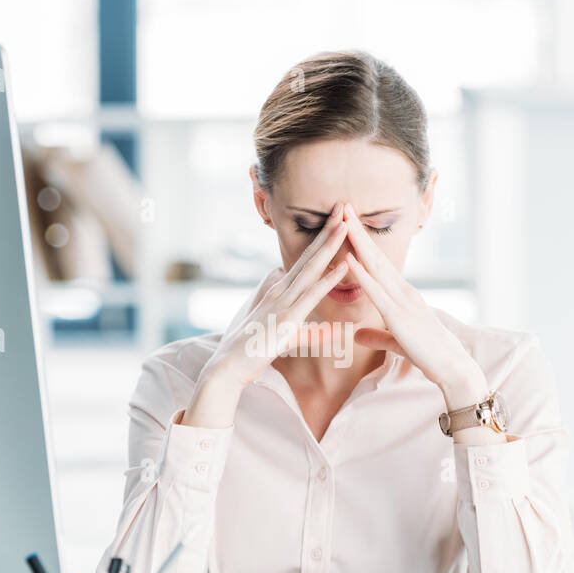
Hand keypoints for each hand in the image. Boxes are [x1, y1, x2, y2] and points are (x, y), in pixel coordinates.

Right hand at [182, 203, 350, 425]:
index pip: (305, 261)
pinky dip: (328, 280)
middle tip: (344, 205)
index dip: (321, 240)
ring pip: (311, 268)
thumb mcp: (286, 339)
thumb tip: (331, 330)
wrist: (228, 367)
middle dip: (327, 230)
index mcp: (280, 292)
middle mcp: (281, 291)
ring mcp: (283, 302)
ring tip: (346, 224)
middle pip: (309, 256)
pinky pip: (311, 296)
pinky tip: (343, 266)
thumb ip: (311, 333)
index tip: (336, 220)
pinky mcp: (287, 319)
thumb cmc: (250, 352)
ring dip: (330, 245)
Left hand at [340, 204, 487, 408]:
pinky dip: (362, 275)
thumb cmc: (427, 354)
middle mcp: (402, 290)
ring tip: (343, 220)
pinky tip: (349, 259)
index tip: (348, 223)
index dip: (362, 242)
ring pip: (376, 266)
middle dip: (358, 230)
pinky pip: (377, 292)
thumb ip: (377, 335)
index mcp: (401, 294)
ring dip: (358, 242)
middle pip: (375, 255)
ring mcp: (401, 301)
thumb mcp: (396, 342)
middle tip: (342, 205)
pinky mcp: (399, 317)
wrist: (451, 367)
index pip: (377, 263)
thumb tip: (357, 334)